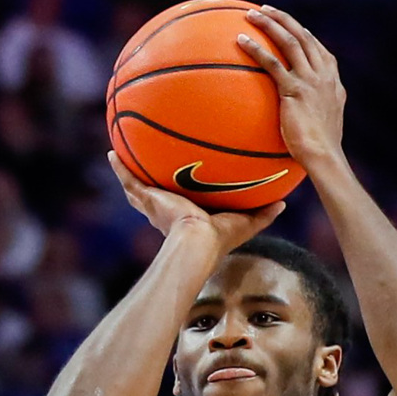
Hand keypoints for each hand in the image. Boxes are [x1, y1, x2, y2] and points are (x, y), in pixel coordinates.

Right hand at [108, 151, 285, 250]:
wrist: (197, 243)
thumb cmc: (220, 239)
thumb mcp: (246, 222)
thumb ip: (263, 213)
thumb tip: (284, 203)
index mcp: (187, 217)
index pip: (182, 203)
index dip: (181, 195)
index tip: (183, 184)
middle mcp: (167, 211)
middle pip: (155, 194)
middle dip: (152, 182)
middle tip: (149, 166)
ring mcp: (154, 205)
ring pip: (137, 186)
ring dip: (129, 171)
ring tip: (119, 154)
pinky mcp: (147, 199)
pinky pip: (129, 180)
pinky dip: (119, 168)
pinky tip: (111, 152)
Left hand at [238, 5, 345, 169]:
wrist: (324, 156)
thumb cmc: (321, 148)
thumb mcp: (326, 121)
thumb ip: (316, 107)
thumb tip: (302, 110)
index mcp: (332, 81)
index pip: (317, 47)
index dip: (301, 32)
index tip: (288, 25)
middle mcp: (323, 75)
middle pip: (303, 36)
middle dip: (283, 19)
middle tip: (266, 10)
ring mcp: (310, 81)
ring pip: (289, 41)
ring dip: (269, 24)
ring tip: (251, 15)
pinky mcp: (294, 90)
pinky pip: (272, 63)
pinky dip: (256, 48)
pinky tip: (241, 40)